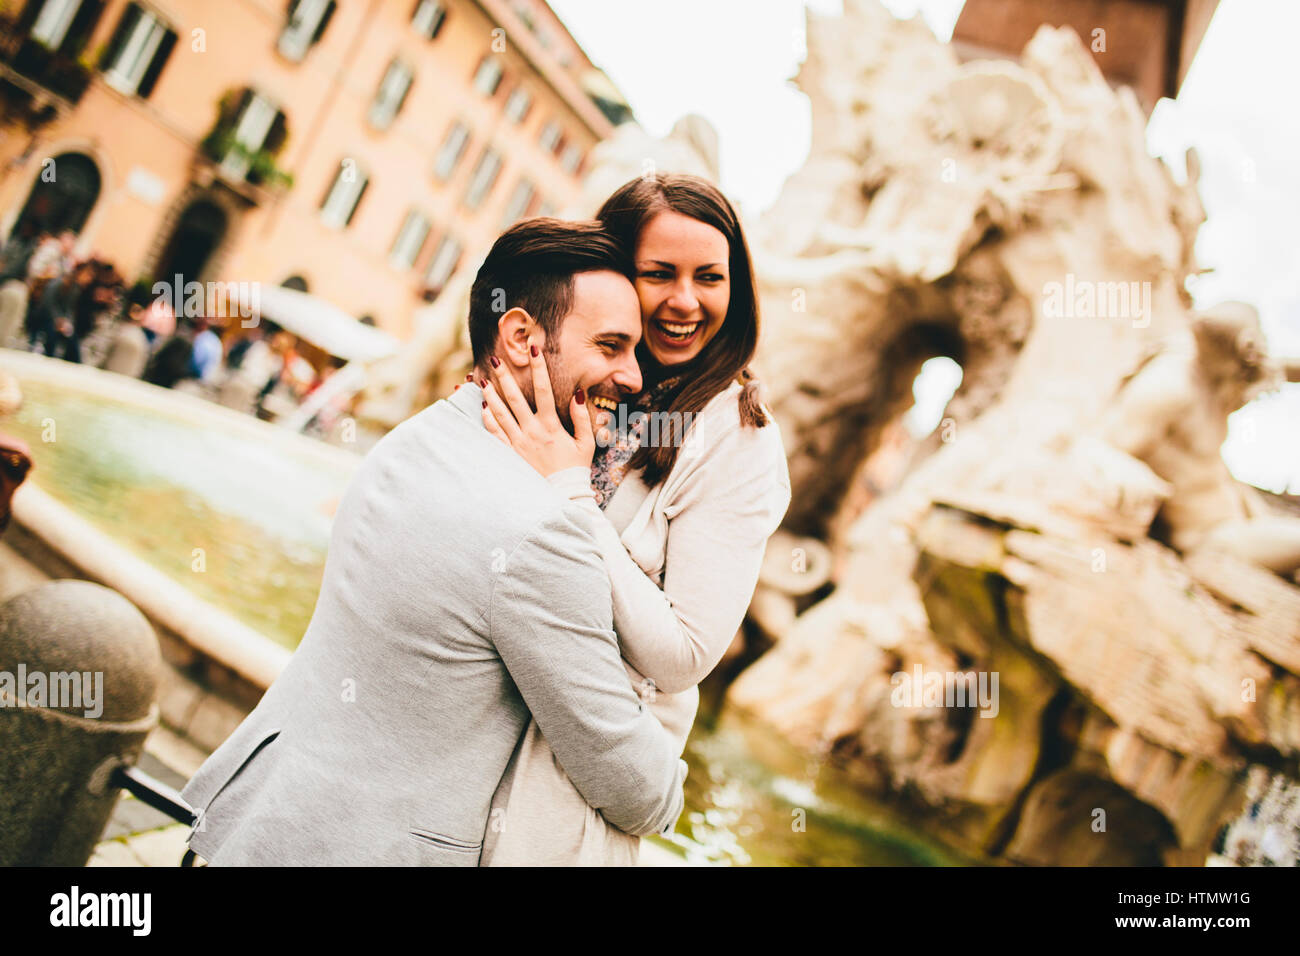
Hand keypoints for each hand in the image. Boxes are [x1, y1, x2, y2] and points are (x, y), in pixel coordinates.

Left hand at [481, 343, 595, 476]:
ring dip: (491, 395)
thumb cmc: (575, 468)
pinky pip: (495, 434)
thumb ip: (582, 417)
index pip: (544, 389)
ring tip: (483, 380)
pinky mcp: (510, 454)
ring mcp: (518, 443)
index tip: (534, 347)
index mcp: (552, 426)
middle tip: (495, 359)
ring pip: (500, 414)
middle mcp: (532, 431)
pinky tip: (483, 407)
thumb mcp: (587, 442)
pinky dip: (488, 420)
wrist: (562, 496)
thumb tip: (577, 393)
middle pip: (515, 398)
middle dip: (505, 377)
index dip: (539, 366)